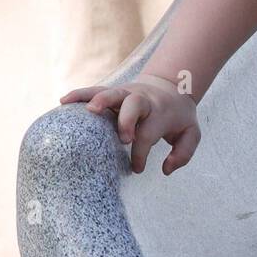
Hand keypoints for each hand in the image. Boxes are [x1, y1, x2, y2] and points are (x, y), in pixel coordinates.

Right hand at [59, 75, 200, 174]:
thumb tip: (166, 169)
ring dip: (99, 100)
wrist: (173, 86)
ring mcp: (127, 93)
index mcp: (161, 113)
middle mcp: (143, 100)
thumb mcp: (191, 133)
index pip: (149, 133)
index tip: (137, 168)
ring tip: (86, 111)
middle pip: (134, 105)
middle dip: (127, 121)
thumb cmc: (178, 117)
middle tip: (123, 139)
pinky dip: (80, 94)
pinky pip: (95, 89)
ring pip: (112, 92)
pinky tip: (64, 101)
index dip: (141, 153)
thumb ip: (184, 153)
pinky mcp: (114, 91)